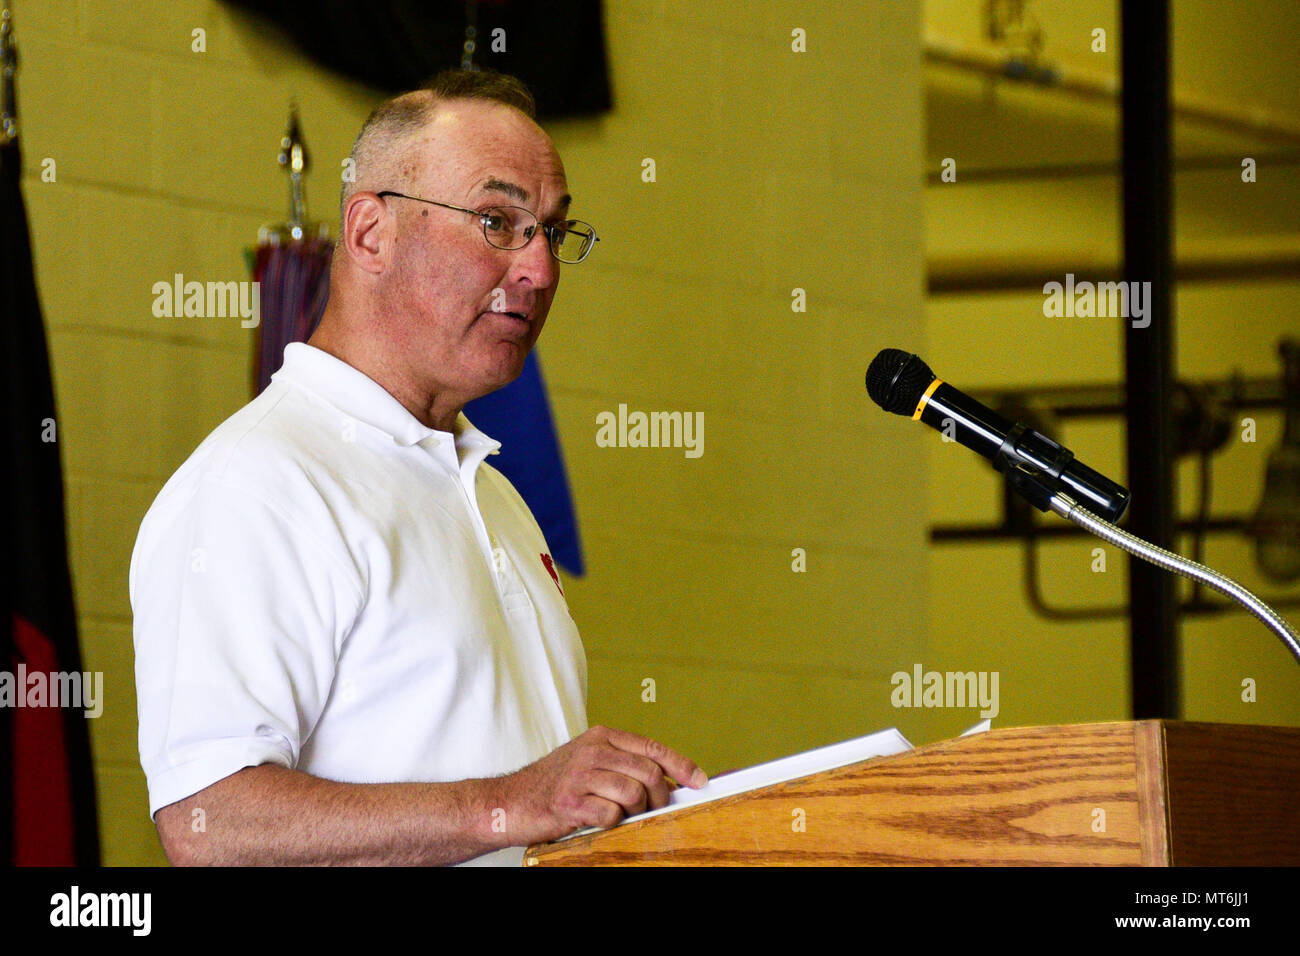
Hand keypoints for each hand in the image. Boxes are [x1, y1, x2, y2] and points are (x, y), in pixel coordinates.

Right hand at [495, 725, 706, 845]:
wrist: (509, 801)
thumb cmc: (554, 784)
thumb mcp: (590, 762)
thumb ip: (624, 764)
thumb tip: (670, 781)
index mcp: (602, 736)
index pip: (652, 748)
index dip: (682, 765)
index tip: (700, 780)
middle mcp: (593, 750)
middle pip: (649, 773)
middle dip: (659, 797)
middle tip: (652, 809)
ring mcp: (580, 774)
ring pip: (634, 793)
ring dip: (636, 812)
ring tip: (621, 815)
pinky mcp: (570, 801)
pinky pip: (611, 814)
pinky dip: (612, 822)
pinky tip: (599, 820)